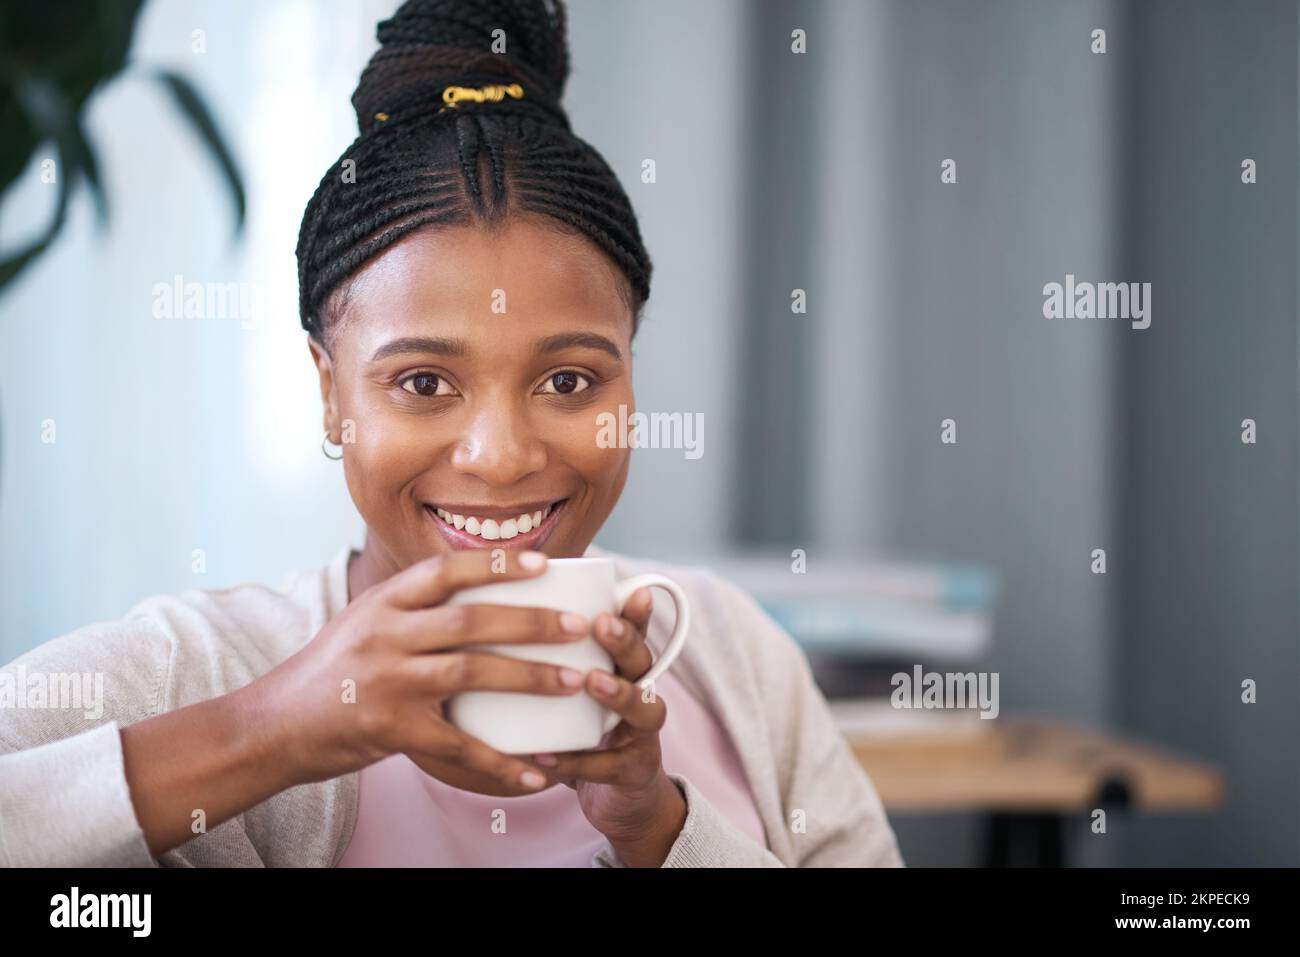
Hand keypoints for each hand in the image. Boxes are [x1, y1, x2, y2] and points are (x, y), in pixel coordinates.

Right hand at [253, 549, 589, 796]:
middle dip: (533, 622)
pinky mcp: (390, 730)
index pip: (445, 570)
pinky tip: (535, 771)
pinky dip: (500, 760)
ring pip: (472, 673)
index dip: (497, 564)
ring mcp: (387, 682)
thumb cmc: (333, 669)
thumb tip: (484, 585)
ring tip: (575, 682)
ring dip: (530, 678)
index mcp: (384, 601)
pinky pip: (457, 745)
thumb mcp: (366, 620)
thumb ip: (414, 604)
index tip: (544, 563)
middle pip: (471, 620)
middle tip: (581, 627)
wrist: (275, 724)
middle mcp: (386, 634)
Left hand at [530, 588, 687, 865]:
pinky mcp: (632, 772)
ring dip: (618, 692)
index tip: (631, 589)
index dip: (635, 612)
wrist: (618, 799)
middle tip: (601, 624)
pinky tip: (545, 755)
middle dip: (625, 641)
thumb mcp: (575, 691)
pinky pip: (606, 765)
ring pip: (642, 708)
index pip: (635, 632)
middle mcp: (642, 694)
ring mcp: (642, 734)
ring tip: (590, 680)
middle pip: (643, 661)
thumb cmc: (587, 731)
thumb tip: (502, 612)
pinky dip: (575, 761)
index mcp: (626, 670)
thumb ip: (554, 657)